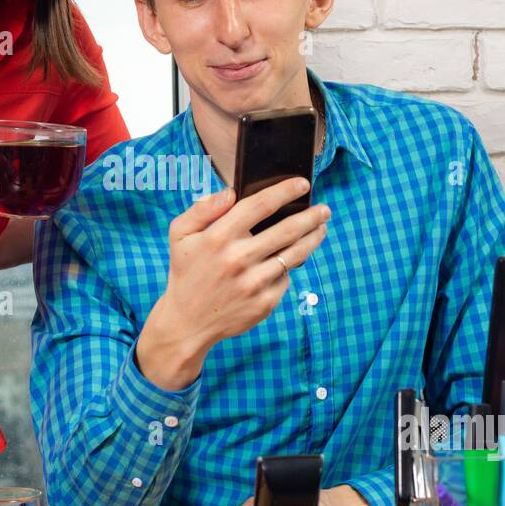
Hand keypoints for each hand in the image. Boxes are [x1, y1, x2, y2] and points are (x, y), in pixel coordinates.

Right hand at [135, 179, 330, 388]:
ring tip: (321, 228)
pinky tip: (290, 260)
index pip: (259, 205)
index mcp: (218, 237)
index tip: (302, 184)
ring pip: (294, 254)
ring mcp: (253, 283)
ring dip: (312, 239)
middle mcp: (238, 259)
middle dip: (311, 216)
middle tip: (324, 209)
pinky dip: (288, 268)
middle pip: (287, 229)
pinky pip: (285, 278)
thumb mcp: (180, 235)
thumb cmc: (186, 272)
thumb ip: (202, 209)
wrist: (188, 322)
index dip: (284, 191)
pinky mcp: (263, 303)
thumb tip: (230, 193)